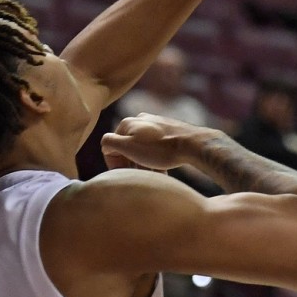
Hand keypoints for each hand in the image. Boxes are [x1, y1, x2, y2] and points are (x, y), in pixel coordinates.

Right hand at [102, 114, 217, 172]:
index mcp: (127, 123)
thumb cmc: (159, 149)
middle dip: (131, 164)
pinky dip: (155, 159)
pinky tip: (163, 170)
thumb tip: (105, 144)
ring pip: (142, 149)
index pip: (110, 147)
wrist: (192, 144)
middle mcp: (140, 120)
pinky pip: (156, 147)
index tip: (126, 176)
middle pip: (127, 148)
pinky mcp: (169, 130)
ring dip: (143, 164)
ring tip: (154, 176)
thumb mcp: (129, 147)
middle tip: (141, 177)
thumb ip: (110, 143)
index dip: (116, 164)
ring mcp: (156, 123)